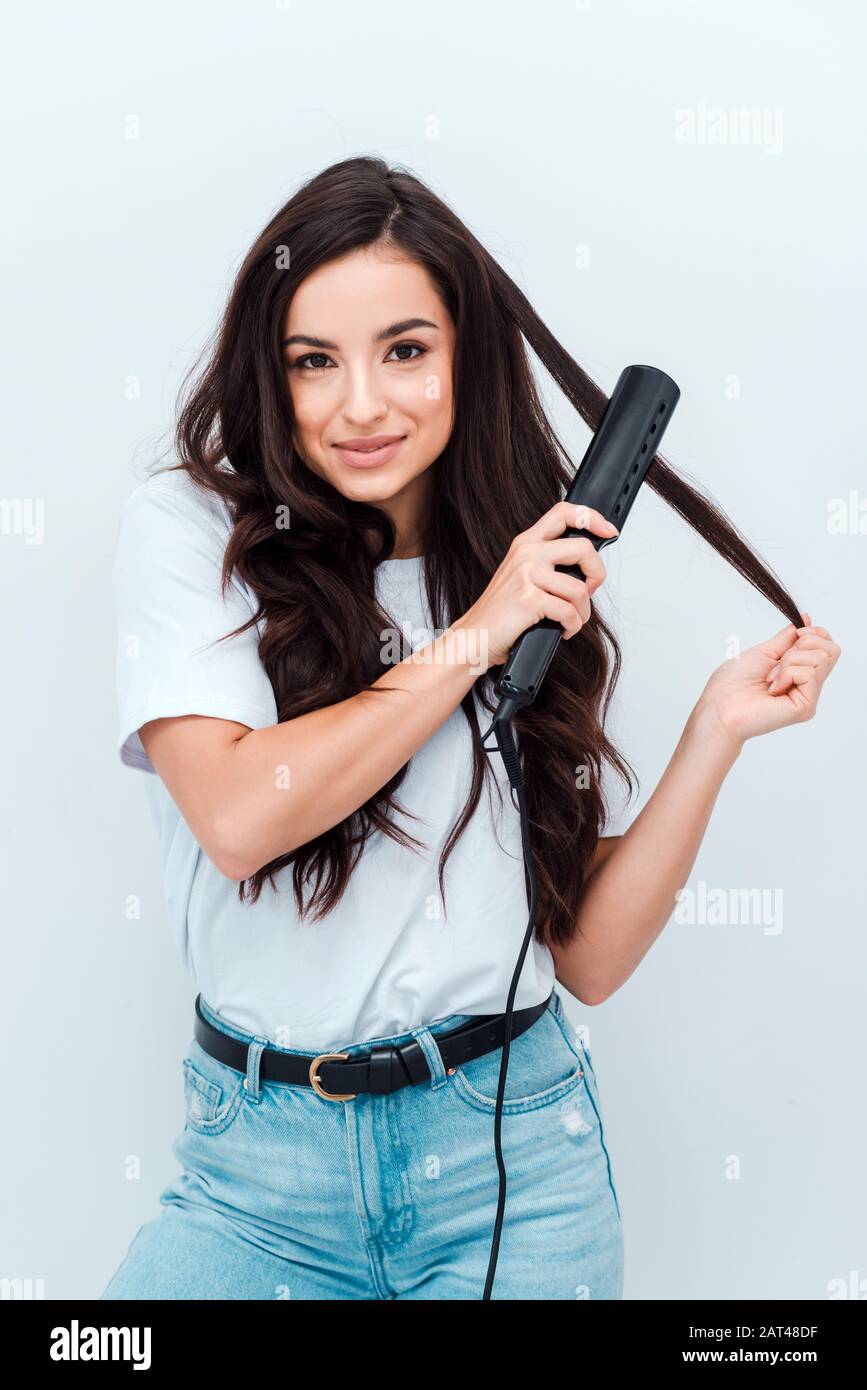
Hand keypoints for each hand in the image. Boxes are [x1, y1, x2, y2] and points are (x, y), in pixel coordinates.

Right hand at [452, 501, 618, 670]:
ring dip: (583, 612)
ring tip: (571, 619)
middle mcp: (527, 553)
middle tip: (590, 590)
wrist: (475, 636)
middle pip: (582, 548)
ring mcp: (527, 575)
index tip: (607, 531)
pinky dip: (572, 625)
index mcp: (526, 543)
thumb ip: (548, 563)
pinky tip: (564, 629)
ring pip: (579, 588)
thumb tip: (586, 565)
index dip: (592, 517)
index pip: (563, 512)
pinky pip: (569, 611)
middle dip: (597, 573)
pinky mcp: (529, 599)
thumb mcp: (522, 575)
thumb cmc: (501, 611)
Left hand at [694, 611, 840, 745]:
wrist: (719, 705)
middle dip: (801, 646)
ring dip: (789, 661)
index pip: (828, 646)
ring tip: (770, 678)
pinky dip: (787, 673)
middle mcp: (808, 685)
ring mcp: (808, 697)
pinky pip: (809, 674)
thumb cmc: (732, 683)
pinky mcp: (806, 707)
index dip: (816, 634)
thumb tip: (807, 618)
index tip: (796, 633)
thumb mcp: (765, 651)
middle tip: (777, 663)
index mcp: (799, 671)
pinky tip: (772, 688)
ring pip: (820, 659)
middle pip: (831, 650)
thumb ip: (788, 638)